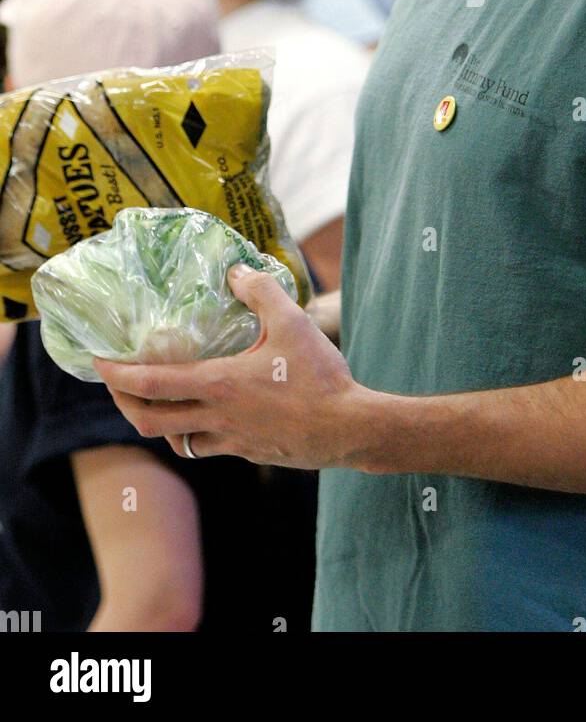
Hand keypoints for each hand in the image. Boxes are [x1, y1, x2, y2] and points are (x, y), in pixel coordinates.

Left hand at [92, 265, 367, 468]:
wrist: (349, 427)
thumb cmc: (319, 377)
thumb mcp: (292, 322)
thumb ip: (261, 291)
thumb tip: (235, 271)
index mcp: (218, 385)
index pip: (152, 384)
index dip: (118, 375)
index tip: (99, 363)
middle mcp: (216, 417)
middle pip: (149, 422)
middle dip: (125, 404)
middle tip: (118, 386)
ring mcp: (231, 440)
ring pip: (177, 442)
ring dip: (159, 425)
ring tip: (158, 403)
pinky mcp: (249, 452)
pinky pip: (208, 448)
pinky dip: (196, 435)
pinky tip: (209, 418)